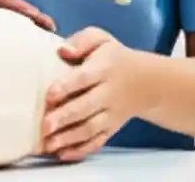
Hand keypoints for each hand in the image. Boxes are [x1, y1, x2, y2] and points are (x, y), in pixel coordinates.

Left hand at [41, 27, 150, 161]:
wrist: (150, 82)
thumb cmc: (113, 57)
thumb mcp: (102, 39)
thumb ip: (83, 40)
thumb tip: (63, 50)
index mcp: (104, 69)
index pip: (84, 78)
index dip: (67, 87)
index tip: (49, 95)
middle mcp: (108, 94)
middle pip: (86, 108)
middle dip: (65, 118)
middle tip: (44, 126)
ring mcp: (111, 114)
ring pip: (91, 128)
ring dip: (69, 138)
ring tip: (48, 144)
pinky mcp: (111, 128)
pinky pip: (98, 141)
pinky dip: (82, 150)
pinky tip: (63, 154)